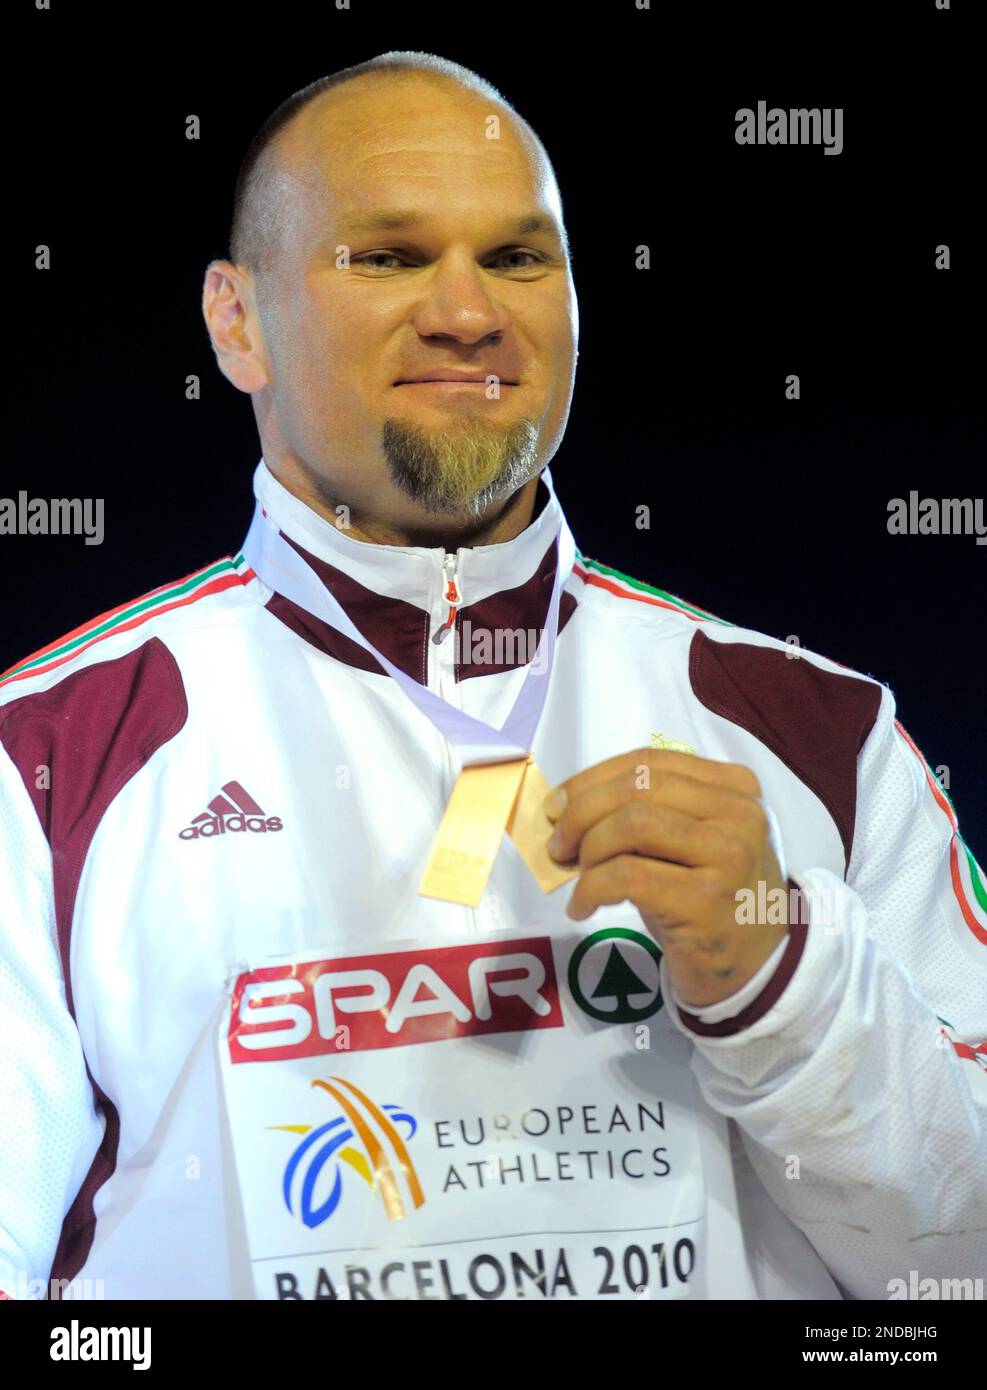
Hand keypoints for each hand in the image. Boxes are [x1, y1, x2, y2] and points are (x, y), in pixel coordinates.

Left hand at [542, 749, 788, 1007]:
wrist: (756, 968)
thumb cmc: (708, 900)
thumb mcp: (688, 843)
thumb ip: (647, 812)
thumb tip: (567, 806)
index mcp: (734, 787)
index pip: (649, 762)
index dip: (592, 779)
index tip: (558, 805)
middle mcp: (740, 813)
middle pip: (639, 786)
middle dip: (583, 811)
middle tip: (559, 845)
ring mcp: (728, 856)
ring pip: (633, 824)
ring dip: (589, 849)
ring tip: (578, 876)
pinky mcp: (706, 901)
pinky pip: (627, 876)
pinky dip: (590, 889)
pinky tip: (582, 907)